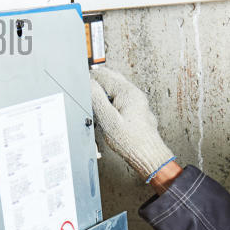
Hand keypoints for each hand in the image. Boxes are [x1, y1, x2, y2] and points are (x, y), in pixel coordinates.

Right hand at [90, 66, 177, 182]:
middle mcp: (134, 93)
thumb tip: (89, 83)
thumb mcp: (108, 120)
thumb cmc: (131, 141)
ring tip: (93, 94)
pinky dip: (111, 96)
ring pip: (117, 86)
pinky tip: (105, 106)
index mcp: (127, 92)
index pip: (104, 75)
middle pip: (112, 77)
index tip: (81, 83)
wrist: (148, 154)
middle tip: (85, 84)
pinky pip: (122, 96)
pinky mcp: (137, 109)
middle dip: (97, 79)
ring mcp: (137, 101)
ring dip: (104, 87)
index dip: (90, 78)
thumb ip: (97, 99)